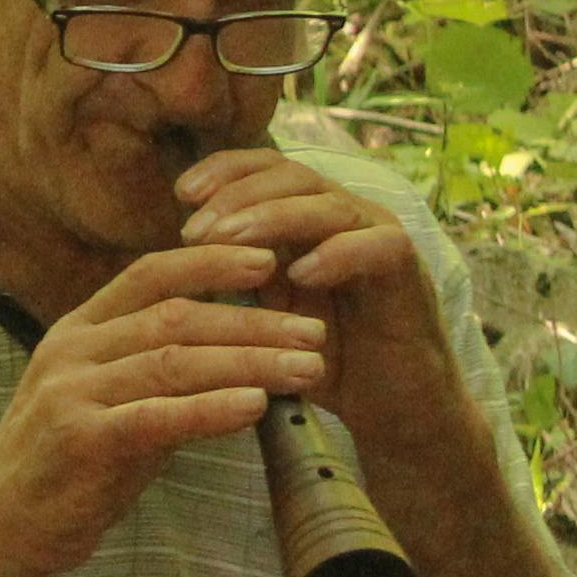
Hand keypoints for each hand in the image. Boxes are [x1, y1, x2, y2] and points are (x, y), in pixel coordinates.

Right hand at [0, 242, 325, 576]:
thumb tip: (239, 354)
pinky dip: (212, 408)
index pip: (150, 274)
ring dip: (250, 361)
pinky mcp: (81, 439)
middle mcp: (72, 350)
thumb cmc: (65, 467)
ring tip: (307, 369)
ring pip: (174, 360)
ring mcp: (72, 391)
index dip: (211, 262)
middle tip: (314, 331)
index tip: (270, 260)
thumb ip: (158, 373)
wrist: (0, 527)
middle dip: (252, 321)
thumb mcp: (109, 401)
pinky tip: (258, 405)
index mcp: (78, 330)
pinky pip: (158, 415)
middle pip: (175, 317)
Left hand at [175, 143, 487, 503]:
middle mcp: (344, 216)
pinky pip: (377, 245)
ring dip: (273, 218)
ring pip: (328, 204)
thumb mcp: (261, 313)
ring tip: (229, 241)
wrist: (391, 409)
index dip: (224, 170)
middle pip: (292, 175)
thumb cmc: (318, 358)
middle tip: (195, 229)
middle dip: (237, 196)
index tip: (181, 195)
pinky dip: (337, 254)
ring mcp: (379, 237)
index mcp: (307, 217)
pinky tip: (302, 273)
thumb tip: (168, 258)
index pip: (266, 168)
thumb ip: (231, 279)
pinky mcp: (408, 272)